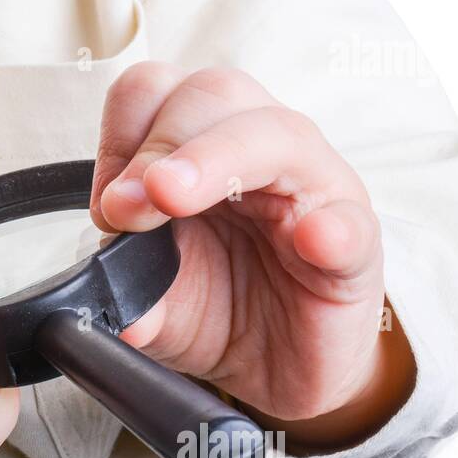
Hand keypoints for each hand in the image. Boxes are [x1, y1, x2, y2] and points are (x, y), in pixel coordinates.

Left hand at [91, 64, 414, 451]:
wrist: (281, 365)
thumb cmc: (222, 306)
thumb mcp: (154, 302)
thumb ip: (126, 291)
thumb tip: (102, 295)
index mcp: (197, 146)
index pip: (154, 92)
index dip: (119, 138)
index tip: (107, 206)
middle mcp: (256, 148)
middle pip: (212, 93)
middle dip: (159, 144)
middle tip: (129, 208)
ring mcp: (313, 190)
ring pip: (277, 134)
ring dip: (216, 160)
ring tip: (174, 199)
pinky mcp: (355, 248)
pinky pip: (350, 224)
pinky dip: (329, 227)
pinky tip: (311, 239)